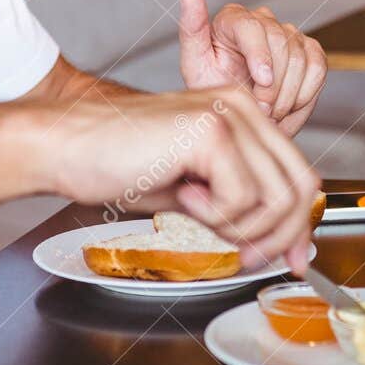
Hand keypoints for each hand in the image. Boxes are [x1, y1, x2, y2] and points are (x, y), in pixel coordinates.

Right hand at [43, 87, 320, 271]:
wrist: (64, 146)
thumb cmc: (113, 164)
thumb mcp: (192, 190)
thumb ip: (238, 206)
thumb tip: (281, 243)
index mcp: (241, 113)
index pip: (298, 174)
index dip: (300, 225)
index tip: (294, 259)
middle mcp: (242, 105)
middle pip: (299, 186)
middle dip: (279, 236)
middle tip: (245, 256)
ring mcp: (228, 113)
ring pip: (275, 197)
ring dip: (237, 225)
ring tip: (195, 212)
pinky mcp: (210, 131)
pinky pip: (241, 197)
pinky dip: (213, 214)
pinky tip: (180, 195)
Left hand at [177, 0, 326, 136]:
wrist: (239, 114)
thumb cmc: (213, 88)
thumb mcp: (194, 64)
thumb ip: (191, 28)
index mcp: (232, 18)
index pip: (251, 26)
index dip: (260, 55)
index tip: (262, 81)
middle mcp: (263, 20)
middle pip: (281, 43)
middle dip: (273, 86)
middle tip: (261, 111)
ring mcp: (289, 34)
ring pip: (301, 59)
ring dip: (287, 95)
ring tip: (270, 113)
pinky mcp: (310, 50)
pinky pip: (318, 69)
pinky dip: (304, 95)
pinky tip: (286, 107)